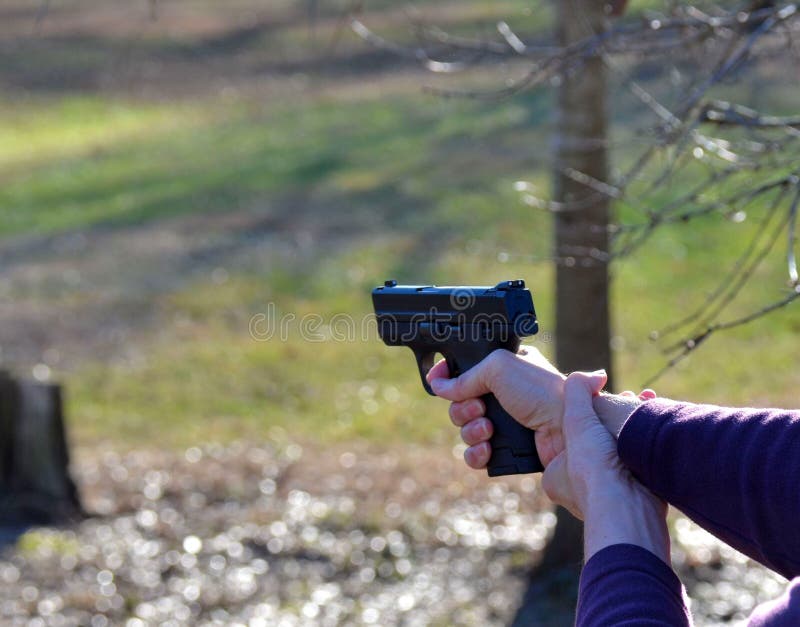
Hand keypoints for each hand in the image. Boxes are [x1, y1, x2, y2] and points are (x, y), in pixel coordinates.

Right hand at [426, 347, 565, 467]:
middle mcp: (504, 395)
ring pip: (465, 429)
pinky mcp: (507, 450)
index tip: (436, 378)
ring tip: (488, 429)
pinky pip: (475, 454)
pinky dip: (476, 452)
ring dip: (470, 430)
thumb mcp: (499, 369)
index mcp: (505, 369)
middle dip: (463, 407)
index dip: (448, 374)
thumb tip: (437, 385)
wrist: (568, 433)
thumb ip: (465, 376)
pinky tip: (488, 449)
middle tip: (480, 407)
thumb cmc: (542, 392)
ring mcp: (506, 423)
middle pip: (460, 402)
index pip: (466, 369)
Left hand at [542, 371, 669, 561]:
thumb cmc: (594, 469)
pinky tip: (659, 428)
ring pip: (622, 453)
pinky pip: (642, 465)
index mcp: (556, 476)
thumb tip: (592, 375)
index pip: (571, 439)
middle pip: (599, 444)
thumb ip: (577, 392)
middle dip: (617, 421)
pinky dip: (650, 447)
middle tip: (633, 399)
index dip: (590, 416)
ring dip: (636, 430)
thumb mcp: (577, 420)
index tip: (605, 400)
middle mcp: (579, 488)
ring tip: (649, 406)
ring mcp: (609, 494)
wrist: (628, 508)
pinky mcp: (636, 497)